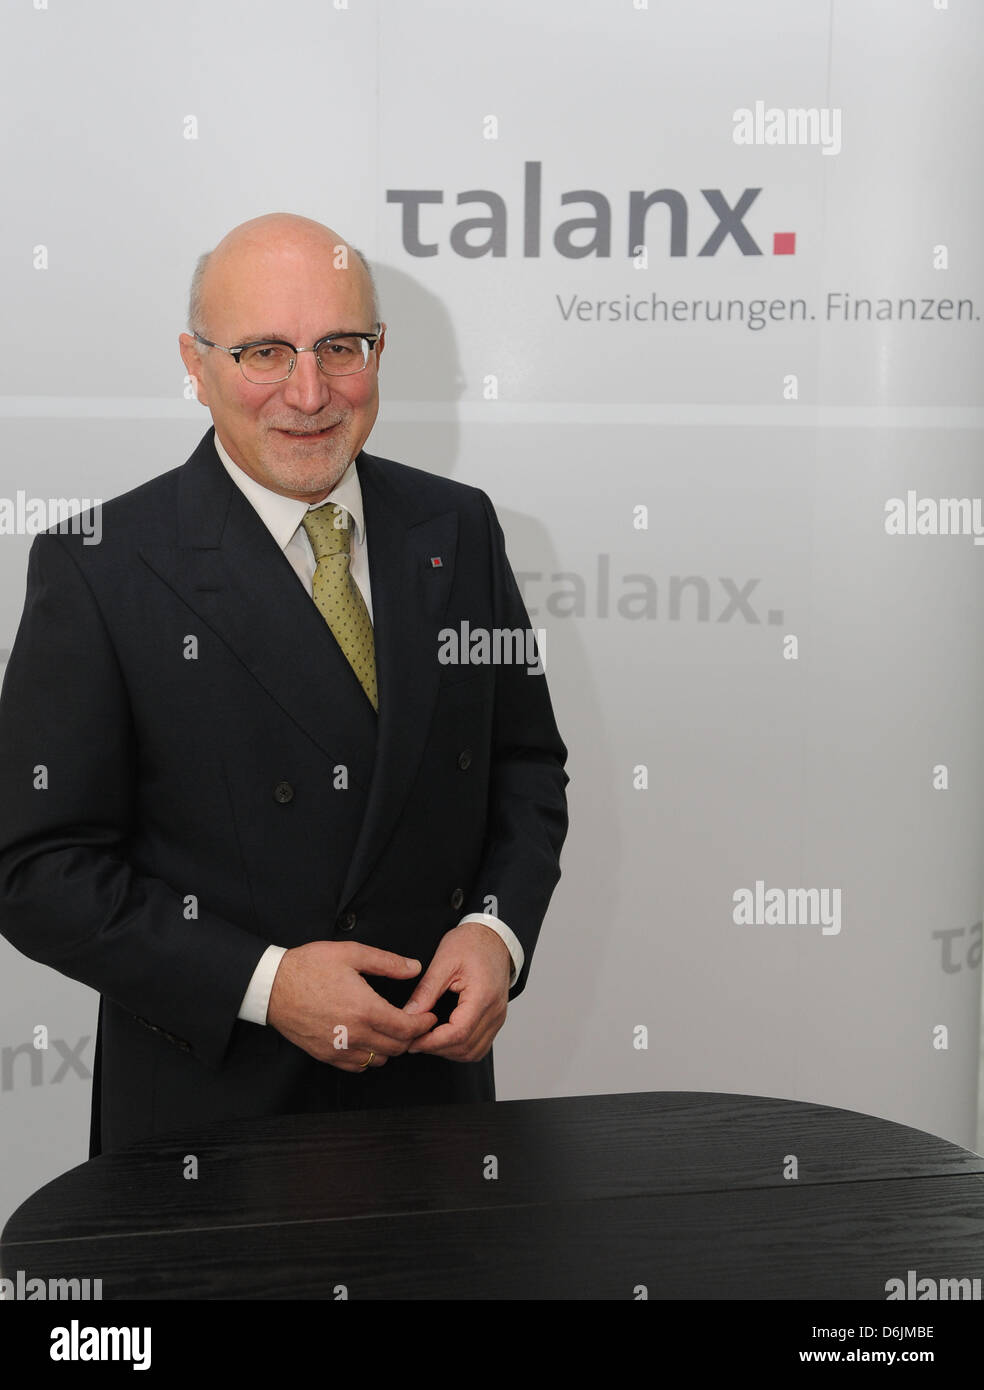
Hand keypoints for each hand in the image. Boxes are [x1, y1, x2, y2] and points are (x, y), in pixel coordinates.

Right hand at [267, 940, 437, 1070]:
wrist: (272, 986)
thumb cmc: (310, 966)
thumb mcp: (351, 953)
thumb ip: (387, 962)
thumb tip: (414, 967)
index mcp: (365, 1009)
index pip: (407, 1028)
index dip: (424, 1024)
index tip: (429, 1017)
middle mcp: (354, 1034)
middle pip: (397, 1047)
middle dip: (411, 1036)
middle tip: (415, 1022)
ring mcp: (339, 1048)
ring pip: (379, 1059)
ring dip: (391, 1047)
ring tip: (392, 1030)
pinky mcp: (326, 1055)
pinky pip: (358, 1066)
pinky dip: (369, 1057)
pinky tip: (369, 1040)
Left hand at [403, 921, 511, 1062]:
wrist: (493, 937)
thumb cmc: (471, 943)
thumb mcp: (443, 960)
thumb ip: (426, 990)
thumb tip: (408, 1015)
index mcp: (482, 995)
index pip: (458, 1033)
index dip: (432, 1042)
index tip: (412, 1040)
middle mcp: (494, 1011)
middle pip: (465, 1047)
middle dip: (437, 1048)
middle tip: (413, 1040)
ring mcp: (498, 1017)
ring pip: (473, 1052)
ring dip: (448, 1051)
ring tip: (427, 1040)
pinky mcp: (496, 1019)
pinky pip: (480, 1045)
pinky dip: (461, 1048)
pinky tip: (444, 1038)